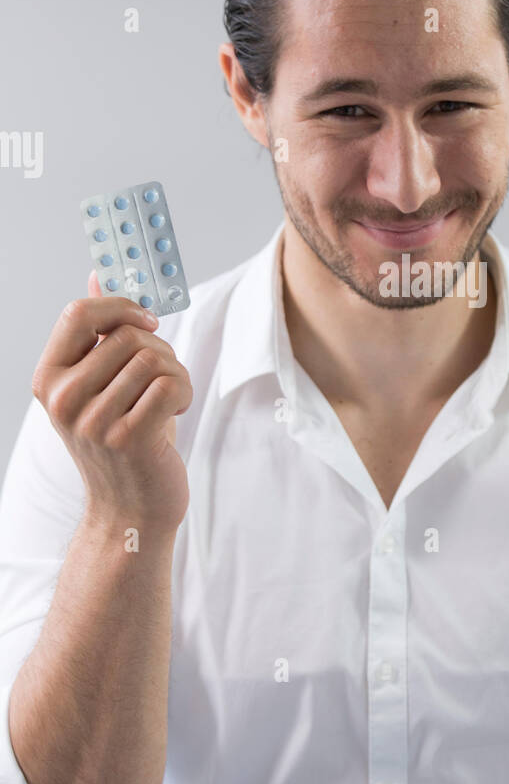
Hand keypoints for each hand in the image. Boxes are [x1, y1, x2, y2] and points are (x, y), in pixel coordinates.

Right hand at [31, 274, 192, 532]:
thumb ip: (98, 333)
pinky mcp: (128, 438)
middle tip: (161, 378)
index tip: (147, 322)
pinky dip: (185, 391)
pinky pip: (170, 382)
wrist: (130, 509)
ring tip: (168, 399)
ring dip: (175, 373)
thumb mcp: (101, 383)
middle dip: (159, 349)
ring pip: (153, 357)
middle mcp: (62, 399)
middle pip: (127, 334)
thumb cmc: (122, 438)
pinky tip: (177, 411)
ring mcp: (92, 421)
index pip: (80, 313)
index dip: (121, 306)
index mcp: (49, 378)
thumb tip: (96, 274)